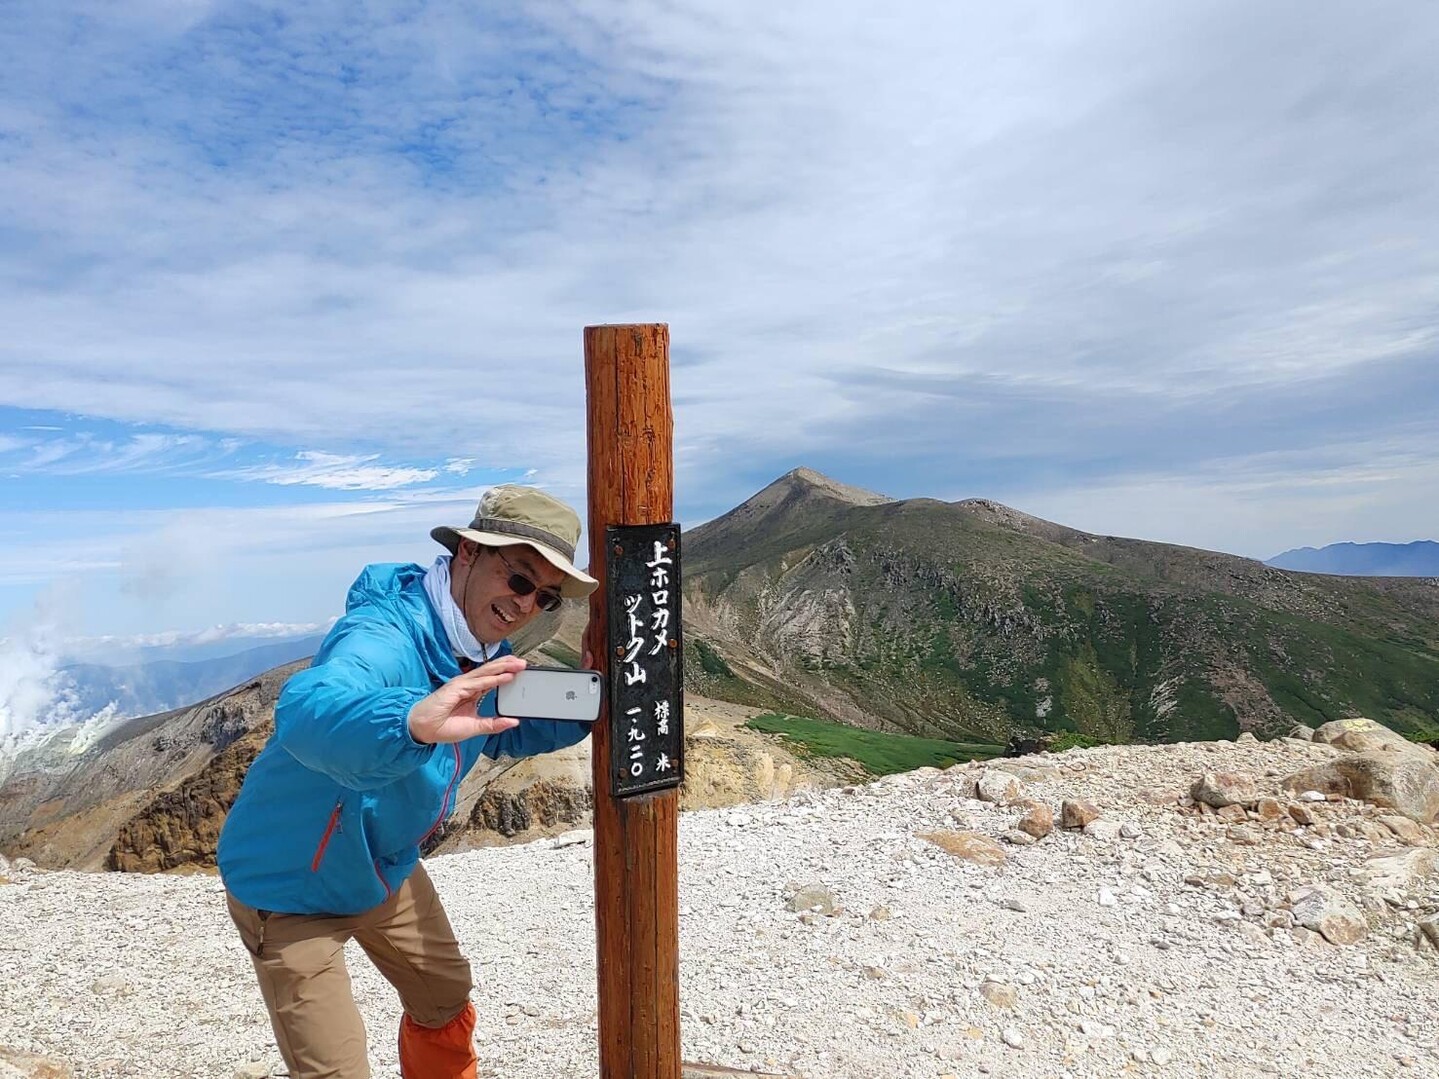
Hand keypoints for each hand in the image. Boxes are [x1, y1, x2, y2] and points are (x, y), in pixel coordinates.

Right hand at [408, 656, 525, 744]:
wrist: (424, 730)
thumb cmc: (444, 727)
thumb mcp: (475, 727)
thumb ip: (494, 725)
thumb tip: (513, 722)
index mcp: (472, 693)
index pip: (492, 679)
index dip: (506, 673)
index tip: (521, 671)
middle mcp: (468, 685)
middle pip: (491, 672)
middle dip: (508, 666)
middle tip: (524, 663)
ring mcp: (462, 685)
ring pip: (487, 673)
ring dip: (503, 668)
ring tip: (519, 664)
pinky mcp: (457, 688)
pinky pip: (479, 683)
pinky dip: (494, 679)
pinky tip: (506, 677)